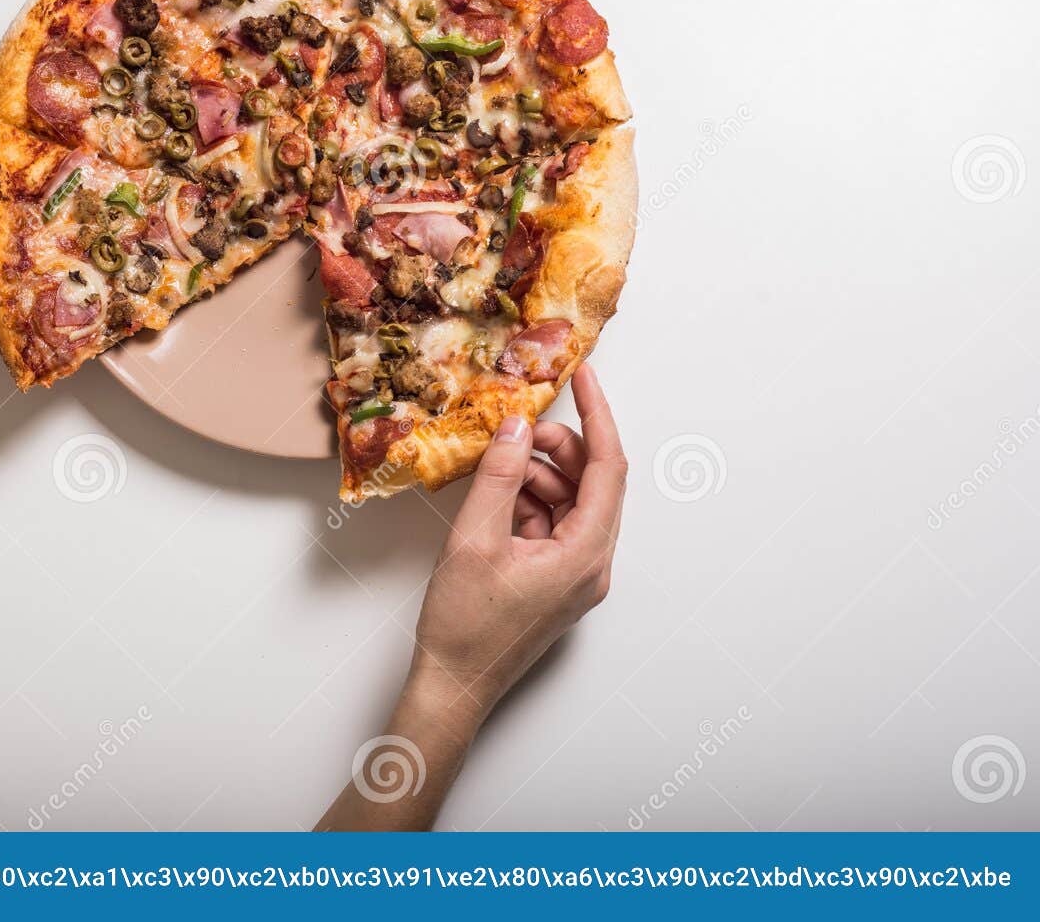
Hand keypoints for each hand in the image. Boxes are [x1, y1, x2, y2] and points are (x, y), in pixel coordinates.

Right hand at [408, 364, 626, 731]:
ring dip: (537, 477)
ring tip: (494, 473)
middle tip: (514, 430)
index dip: (598, 416)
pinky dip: (527, 504)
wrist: (454, 687)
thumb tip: (517, 426)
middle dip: (557, 448)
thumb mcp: (474, 538)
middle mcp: (593, 566)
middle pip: (593, 483)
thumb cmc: (464, 625)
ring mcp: (576, 576)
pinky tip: (493, 502)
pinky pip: (553, 526)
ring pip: (570, 503)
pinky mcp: (556, 583)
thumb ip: (499, 475)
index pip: (609, 469)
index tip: (584, 376)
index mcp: (586, 555)